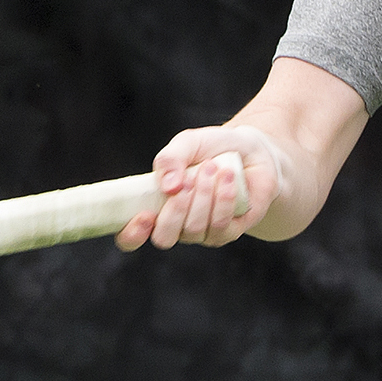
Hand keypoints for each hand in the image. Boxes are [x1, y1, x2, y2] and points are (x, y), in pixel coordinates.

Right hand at [114, 125, 284, 249]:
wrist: (251, 150)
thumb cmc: (212, 148)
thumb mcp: (187, 143)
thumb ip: (170, 159)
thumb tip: (167, 186)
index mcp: (155, 204)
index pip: (130, 236)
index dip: (131, 234)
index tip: (144, 215)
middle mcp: (175, 224)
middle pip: (164, 237)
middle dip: (175, 209)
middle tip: (188, 179)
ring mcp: (202, 232)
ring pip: (195, 229)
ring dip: (204, 196)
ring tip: (213, 168)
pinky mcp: (228, 232)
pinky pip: (221, 226)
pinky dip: (224, 199)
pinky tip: (229, 177)